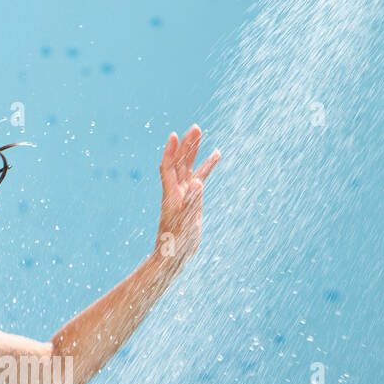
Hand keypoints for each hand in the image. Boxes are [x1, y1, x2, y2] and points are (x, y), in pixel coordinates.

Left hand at [156, 126, 219, 269]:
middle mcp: (175, 192)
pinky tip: (216, 155)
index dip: (171, 152)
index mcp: (171, 196)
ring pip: (188, 167)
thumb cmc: (176, 242)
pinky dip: (206, 166)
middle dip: (186, 145)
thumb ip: (191, 202)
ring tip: (200, 133)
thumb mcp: (185, 223)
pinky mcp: (192, 199)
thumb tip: (197, 182)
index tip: (175, 136)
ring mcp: (184, 194)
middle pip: (179, 163)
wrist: (174, 254)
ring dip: (194, 151)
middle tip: (195, 128)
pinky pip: (199, 178)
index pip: (168, 168)